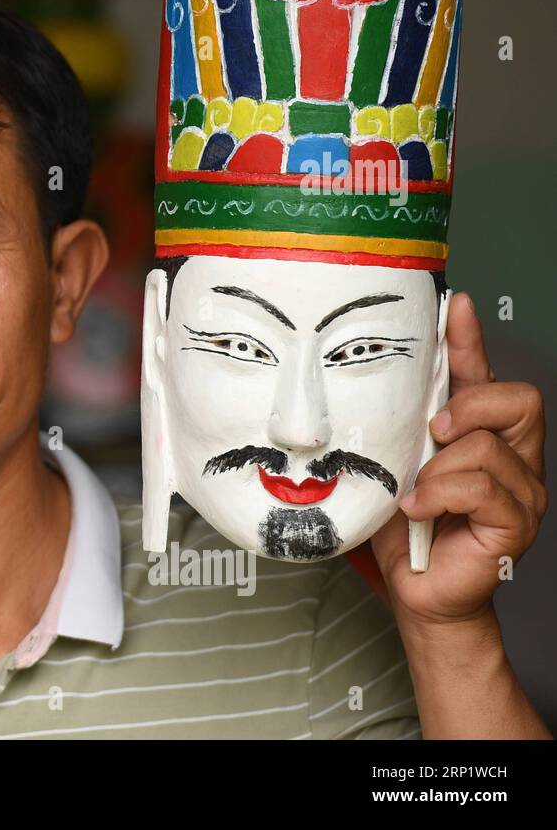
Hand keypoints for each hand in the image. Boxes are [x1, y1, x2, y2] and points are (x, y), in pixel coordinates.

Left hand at [370, 293, 546, 625]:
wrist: (414, 588)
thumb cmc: (404, 525)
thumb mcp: (394, 459)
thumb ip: (398, 422)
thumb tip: (373, 377)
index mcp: (482, 432)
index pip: (483, 375)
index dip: (470, 340)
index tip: (454, 306)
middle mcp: (511, 456)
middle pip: (516, 399)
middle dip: (468, 407)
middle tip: (430, 433)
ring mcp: (521, 491)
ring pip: (487, 448)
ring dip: (438, 470)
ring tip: (415, 492)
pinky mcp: (516, 524)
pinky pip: (482, 489)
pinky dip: (440, 495)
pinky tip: (418, 510)